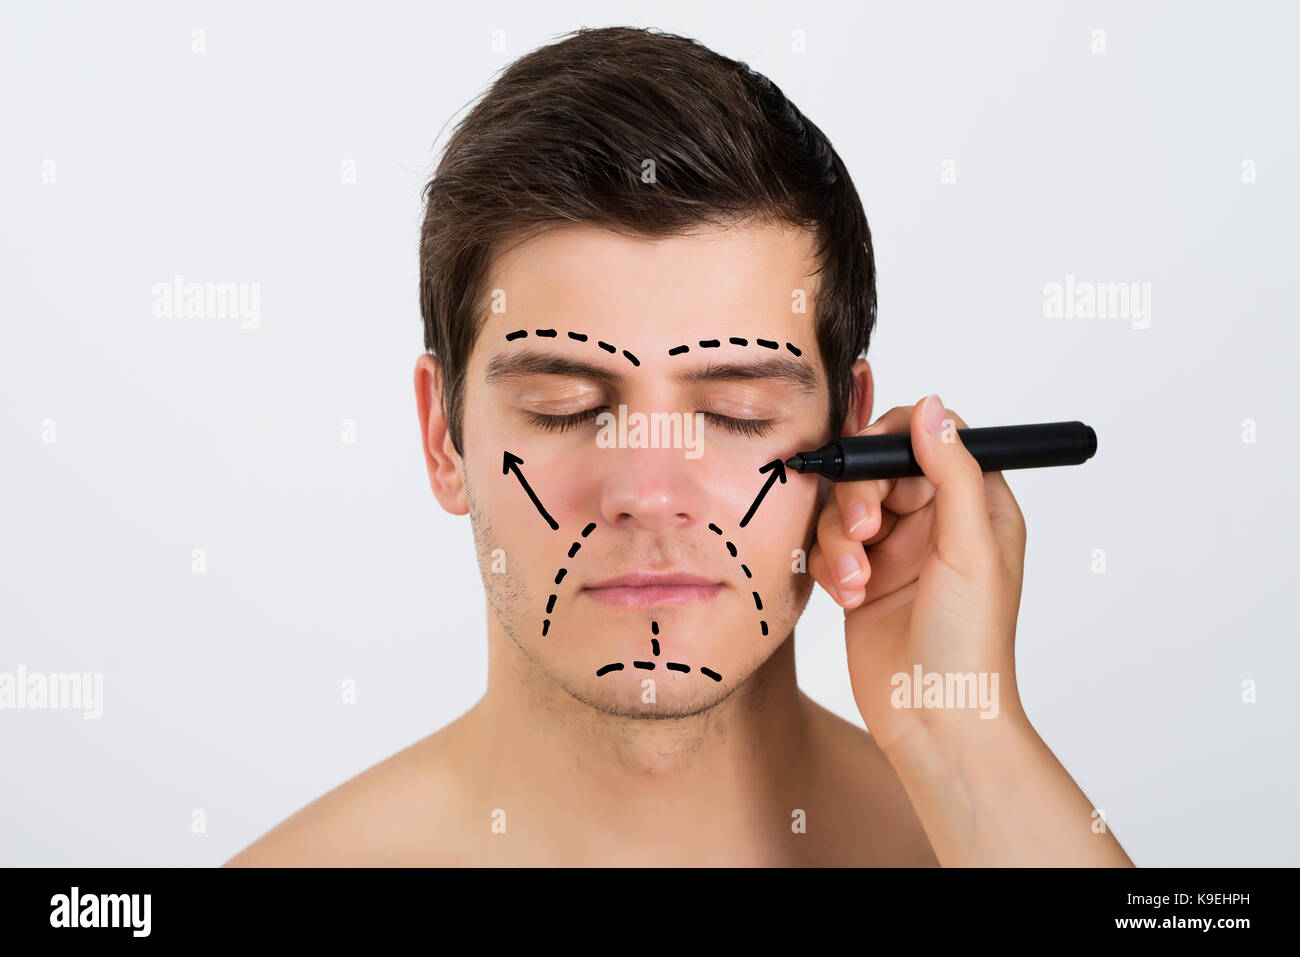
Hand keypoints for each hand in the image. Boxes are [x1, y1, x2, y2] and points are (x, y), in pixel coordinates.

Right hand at [807, 395, 1028, 754]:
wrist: (934, 720)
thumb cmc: (970, 644)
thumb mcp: (970, 549)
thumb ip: (952, 474)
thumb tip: (933, 408)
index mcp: (975, 505)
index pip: (930, 439)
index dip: (896, 441)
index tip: (875, 460)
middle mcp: (934, 521)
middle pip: (878, 468)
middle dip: (861, 496)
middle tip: (863, 531)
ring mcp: (894, 549)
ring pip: (846, 505)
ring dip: (842, 540)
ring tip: (858, 580)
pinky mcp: (860, 577)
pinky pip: (828, 545)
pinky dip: (833, 567)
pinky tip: (851, 599)